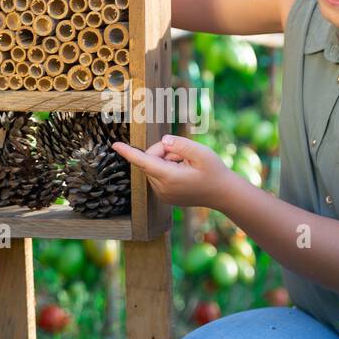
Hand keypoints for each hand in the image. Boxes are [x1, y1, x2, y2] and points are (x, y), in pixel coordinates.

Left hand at [111, 134, 235, 209]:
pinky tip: (184, 174)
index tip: (115, 145)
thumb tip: (163, 141)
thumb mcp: (202, 153)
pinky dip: (167, 169)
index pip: (144, 161)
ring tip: (187, 166)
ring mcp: (162, 194)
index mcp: (169, 177)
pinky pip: (157, 175)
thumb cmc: (214, 171)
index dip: (128, 152)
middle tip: (184, 155)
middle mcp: (162, 188)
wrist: (223, 194)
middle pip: (150, 160)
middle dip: (163, 152)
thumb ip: (181, 145)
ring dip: (166, 161)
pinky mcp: (163, 196)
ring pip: (153, 167)